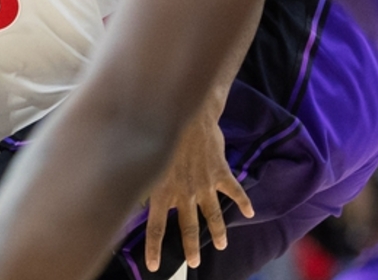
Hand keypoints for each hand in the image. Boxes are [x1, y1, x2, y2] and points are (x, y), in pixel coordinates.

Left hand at [144, 115, 254, 270]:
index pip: (156, 228)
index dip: (154, 249)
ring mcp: (205, 185)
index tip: (155, 266)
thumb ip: (139, 180)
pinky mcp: (221, 172)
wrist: (189, 114)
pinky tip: (250, 212)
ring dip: (218, 231)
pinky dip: (243, 201)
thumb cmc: (160, 132)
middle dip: (191, 247)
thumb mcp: (144, 158)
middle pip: (188, 227)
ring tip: (222, 245)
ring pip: (212, 214)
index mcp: (162, 192)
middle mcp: (185, 193)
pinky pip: (234, 191)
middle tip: (193, 262)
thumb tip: (127, 194)